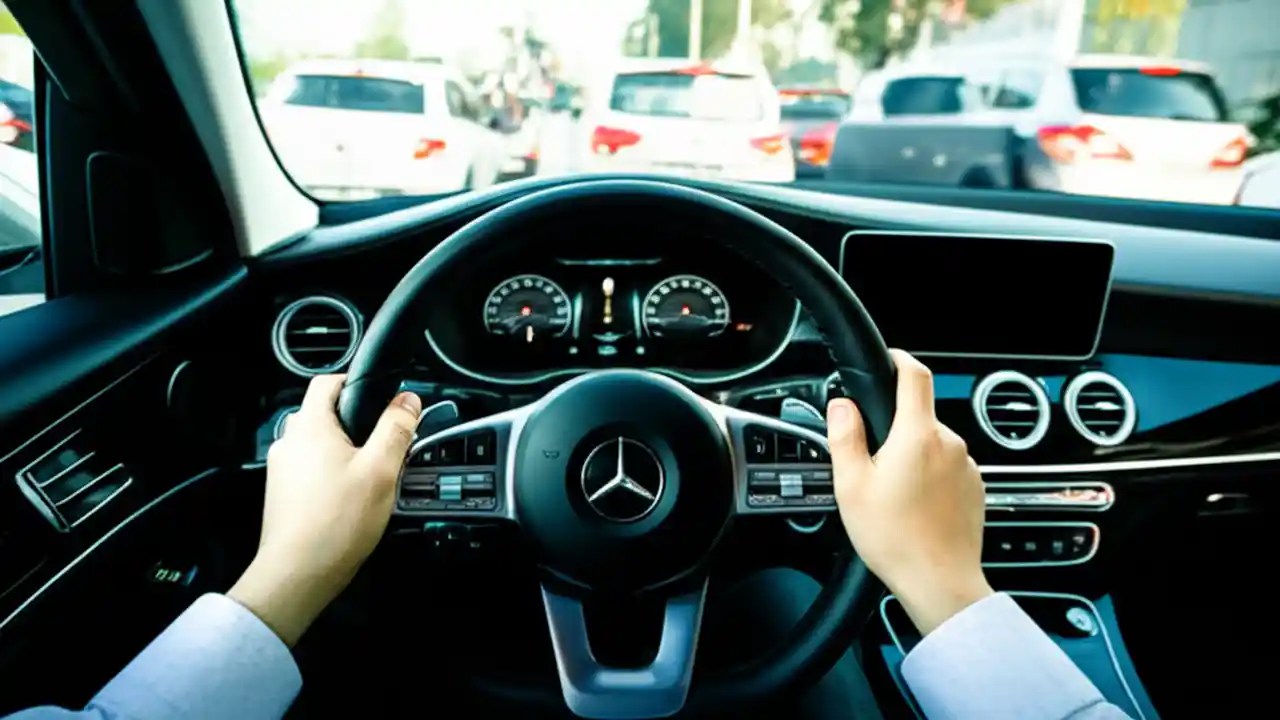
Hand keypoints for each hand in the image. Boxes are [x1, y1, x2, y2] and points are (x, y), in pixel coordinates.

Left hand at [229, 375, 420, 645]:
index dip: (356, 382)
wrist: (297, 574)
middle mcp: (289, 442)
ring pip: (320, 445)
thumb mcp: (380, 470)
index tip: (381, 400)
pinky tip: (351, 500)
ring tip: (371, 478)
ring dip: (345, 453)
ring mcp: (282, 469)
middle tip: (384, 446)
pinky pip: (312, 470)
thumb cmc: (336, 523)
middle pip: (326, 415)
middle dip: (357, 425)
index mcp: (311, 426)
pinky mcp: (282, 494)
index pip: (328, 381)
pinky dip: (332, 475)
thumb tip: (408, 400)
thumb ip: (396, 429)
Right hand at [827, 350, 992, 634]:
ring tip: (893, 495)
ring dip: (913, 457)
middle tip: (872, 463)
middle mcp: (949, 444)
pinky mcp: (975, 488)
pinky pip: (948, 469)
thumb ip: (845, 437)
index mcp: (917, 435)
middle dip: (896, 429)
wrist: (939, 582)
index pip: (915, 376)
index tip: (890, 359)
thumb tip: (842, 406)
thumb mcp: (852, 486)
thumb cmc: (896, 539)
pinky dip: (930, 478)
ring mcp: (967, 466)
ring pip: (933, 445)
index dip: (900, 359)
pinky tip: (914, 507)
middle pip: (919, 416)